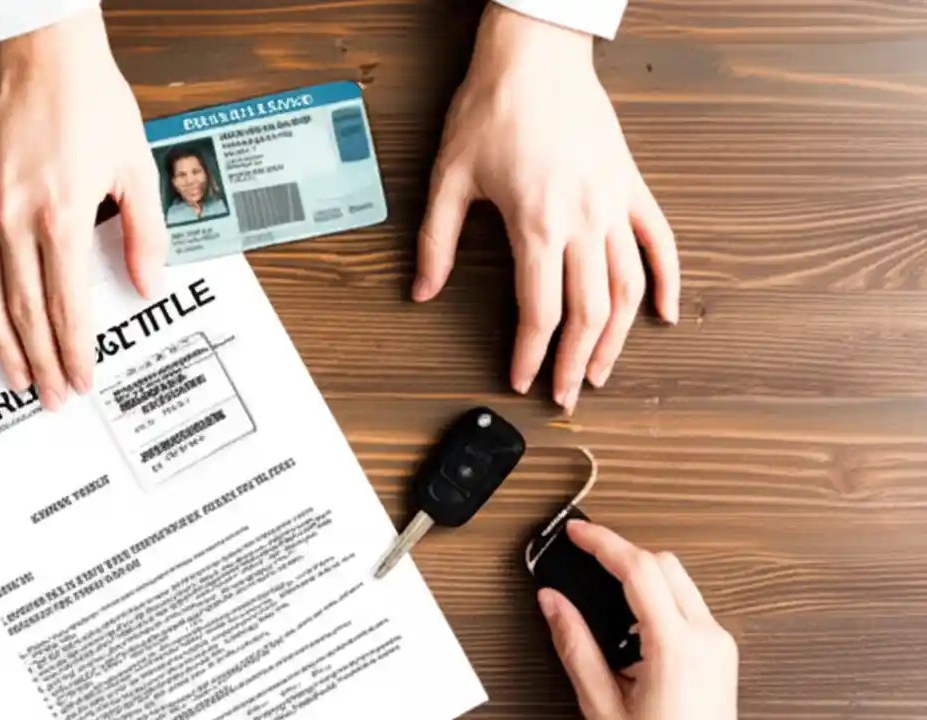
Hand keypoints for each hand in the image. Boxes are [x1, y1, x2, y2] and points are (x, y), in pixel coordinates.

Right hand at [0, 9, 166, 409]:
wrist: (41, 53)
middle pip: (26, 311)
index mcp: (63, 215)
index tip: (82, 379)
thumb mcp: (134, 167)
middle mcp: (15, 219)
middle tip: (51, 396)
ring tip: (15, 377)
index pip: (69, 305)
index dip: (75, 350)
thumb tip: (146, 284)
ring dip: (1, 344)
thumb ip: (143, 233)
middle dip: (41, 361)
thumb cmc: (90, 100)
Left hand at [414, 6, 679, 412]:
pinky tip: (665, 315)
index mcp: (538, 224)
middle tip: (564, 395)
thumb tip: (422, 291)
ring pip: (628, 288)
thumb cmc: (493, 108)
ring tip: (602, 371)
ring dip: (618, 339)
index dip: (531, 354)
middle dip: (575, 362)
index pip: (540, 311)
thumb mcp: (449, 178)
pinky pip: (660, 242)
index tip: (522, 379)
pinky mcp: (631, 187)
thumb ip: (436, 242)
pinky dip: (668, 281)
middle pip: (590, 311)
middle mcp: (584, 221)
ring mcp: (614, 205)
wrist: (535, 57)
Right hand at [539, 521, 738, 719]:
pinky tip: (632, 624)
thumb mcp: (602, 705)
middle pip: (663, 563)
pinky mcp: (721, 652)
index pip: (639, 569)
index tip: (577, 533)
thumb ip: (575, 646)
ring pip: (679, 580)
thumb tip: (553, 603)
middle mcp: (706, 638)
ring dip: (641, 576)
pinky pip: (689, 604)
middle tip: (585, 556)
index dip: (603, 542)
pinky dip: (657, 599)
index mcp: (677, 647)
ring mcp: (719, 644)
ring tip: (605, 596)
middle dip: (622, 553)